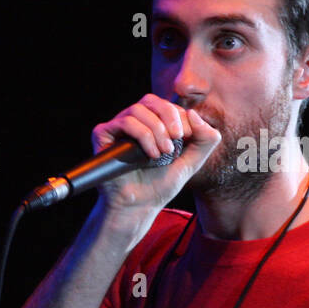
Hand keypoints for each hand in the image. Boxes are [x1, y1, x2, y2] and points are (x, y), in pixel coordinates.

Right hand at [91, 93, 221, 213]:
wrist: (139, 206)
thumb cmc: (161, 185)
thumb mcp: (192, 162)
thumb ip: (205, 139)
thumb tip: (194, 113)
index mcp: (154, 124)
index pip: (167, 105)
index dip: (180, 116)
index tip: (186, 136)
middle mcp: (134, 122)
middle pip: (151, 100)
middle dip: (169, 116)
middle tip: (177, 137)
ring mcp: (117, 127)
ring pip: (138, 110)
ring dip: (156, 130)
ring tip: (163, 153)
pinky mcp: (103, 135)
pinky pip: (124, 122)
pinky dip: (142, 135)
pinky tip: (150, 155)